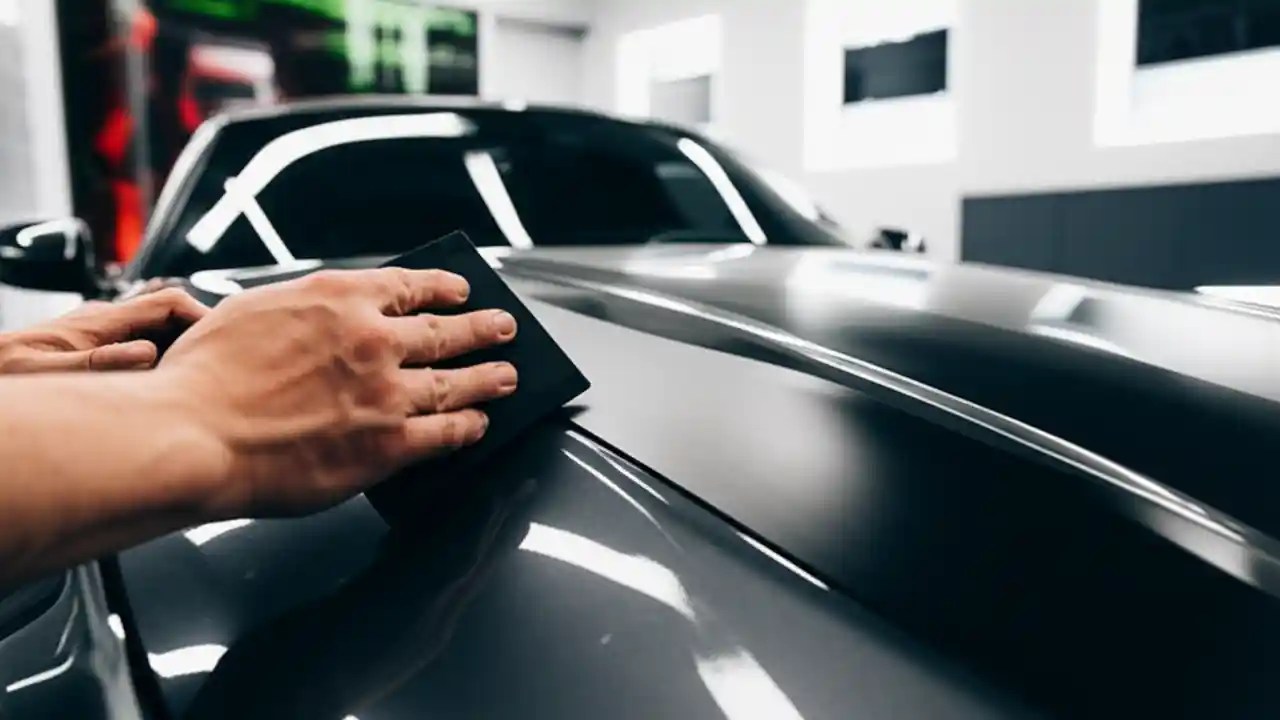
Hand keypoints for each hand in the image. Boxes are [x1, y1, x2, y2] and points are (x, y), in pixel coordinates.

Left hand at [0, 287, 208, 373]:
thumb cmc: (4, 373)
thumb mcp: (45, 371)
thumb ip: (95, 363)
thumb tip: (148, 355)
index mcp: (101, 320)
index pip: (168, 302)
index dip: (202, 316)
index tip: (223, 341)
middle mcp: (108, 322)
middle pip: (171, 317)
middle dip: (199, 336)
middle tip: (223, 368)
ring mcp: (105, 335)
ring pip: (160, 335)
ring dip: (182, 353)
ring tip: (201, 383)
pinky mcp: (100, 350)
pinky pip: (143, 350)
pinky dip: (164, 365)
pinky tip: (167, 392)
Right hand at [157, 268, 518, 518]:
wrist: (193, 434)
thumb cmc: (204, 377)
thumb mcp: (253, 310)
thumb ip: (302, 309)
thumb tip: (326, 313)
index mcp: (338, 297)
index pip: (409, 286)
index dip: (442, 288)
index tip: (461, 290)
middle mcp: (373, 339)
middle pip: (445, 331)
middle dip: (482, 328)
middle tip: (506, 326)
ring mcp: (386, 392)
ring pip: (457, 381)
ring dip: (489, 377)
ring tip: (508, 375)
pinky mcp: (387, 444)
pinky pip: (445, 433)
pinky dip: (468, 427)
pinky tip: (479, 424)